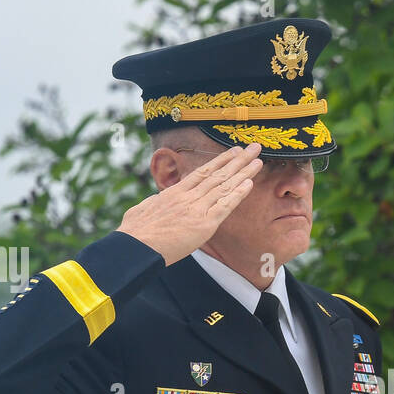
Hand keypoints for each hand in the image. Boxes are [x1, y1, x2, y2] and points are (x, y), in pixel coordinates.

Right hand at [117, 143, 263, 264]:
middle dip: (238, 160)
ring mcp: (196, 209)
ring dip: (243, 172)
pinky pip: (225, 206)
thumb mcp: (145, 209)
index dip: (220, 161)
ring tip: (258, 160)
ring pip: (224, 186)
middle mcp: (188, 196)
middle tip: (254, 147)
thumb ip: (157, 202)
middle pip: (218, 174)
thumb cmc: (135, 232)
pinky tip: (249, 183)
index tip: (233, 151)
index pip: (202, 173)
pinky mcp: (203, 224)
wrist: (136, 246)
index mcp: (175, 192)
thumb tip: (159, 199)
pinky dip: (238, 193)